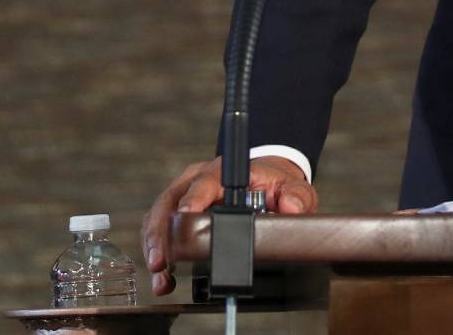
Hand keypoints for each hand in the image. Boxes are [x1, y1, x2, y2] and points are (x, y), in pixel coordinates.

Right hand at [140, 155, 317, 296]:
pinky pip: (159, 230)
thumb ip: (296, 196)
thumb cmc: (274, 183)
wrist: (266, 181)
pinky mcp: (177, 212)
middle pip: (169, 203)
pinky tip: (163, 278)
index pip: (202, 182)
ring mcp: (183, 195)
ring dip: (156, 249)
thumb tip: (291, 208)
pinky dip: (159, 253)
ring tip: (161, 280)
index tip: (186, 218)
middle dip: (162, 235)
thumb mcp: (292, 186)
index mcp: (222, 171)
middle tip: (161, 263)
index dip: (191, 200)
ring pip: (158, 218)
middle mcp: (196, 180)